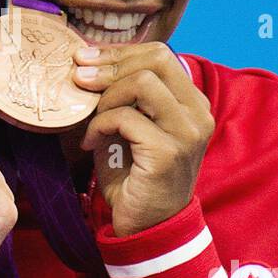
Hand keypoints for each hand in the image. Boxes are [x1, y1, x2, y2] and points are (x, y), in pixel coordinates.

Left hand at [73, 42, 213, 237]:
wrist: (146, 226)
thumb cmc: (133, 174)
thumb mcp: (128, 126)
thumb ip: (120, 95)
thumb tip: (87, 60)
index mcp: (191, 102)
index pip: (160, 55)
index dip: (120, 52)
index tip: (86, 57)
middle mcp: (198, 114)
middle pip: (156, 60)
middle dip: (110, 64)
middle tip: (80, 77)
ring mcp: (187, 133)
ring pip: (143, 83)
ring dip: (107, 97)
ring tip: (91, 118)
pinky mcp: (168, 152)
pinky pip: (126, 118)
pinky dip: (100, 125)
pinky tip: (90, 143)